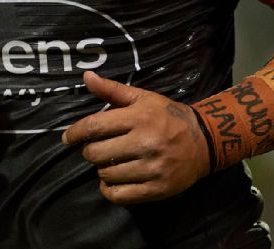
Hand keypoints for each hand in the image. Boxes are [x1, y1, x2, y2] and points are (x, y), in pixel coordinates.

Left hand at [61, 72, 209, 203]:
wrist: (205, 141)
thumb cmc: (168, 117)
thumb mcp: (143, 98)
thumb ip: (112, 90)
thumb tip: (86, 76)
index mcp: (139, 117)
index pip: (94, 126)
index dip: (75, 133)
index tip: (68, 138)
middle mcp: (145, 143)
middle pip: (96, 153)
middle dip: (90, 151)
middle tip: (97, 148)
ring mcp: (152, 168)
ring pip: (106, 175)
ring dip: (102, 169)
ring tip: (111, 162)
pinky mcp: (157, 189)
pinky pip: (119, 195)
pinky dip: (110, 190)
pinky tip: (113, 180)